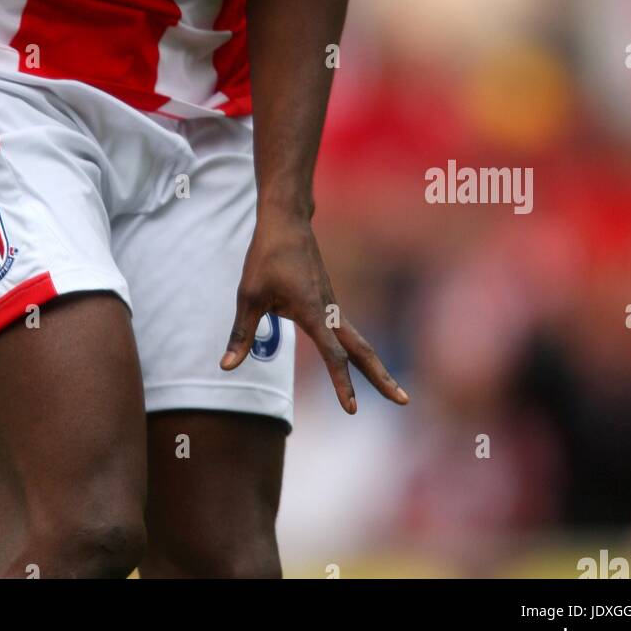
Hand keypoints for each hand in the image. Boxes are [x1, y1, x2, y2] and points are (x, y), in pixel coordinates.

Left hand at [220, 217, 409, 413]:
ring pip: (358, 341)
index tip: (351, 410)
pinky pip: (347, 332)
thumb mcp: (248, 296)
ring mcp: (332, 305)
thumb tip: (227, 367)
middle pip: (362, 350)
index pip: (333, 355)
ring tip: (390, 390)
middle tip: (403, 401)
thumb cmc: (266, 256)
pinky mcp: (328, 301)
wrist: (286, 221)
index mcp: (313, 311)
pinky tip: (359, 363)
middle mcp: (330, 310)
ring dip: (374, 366)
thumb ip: (242, 335)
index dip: (341, 383)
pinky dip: (359, 352)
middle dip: (382, 377)